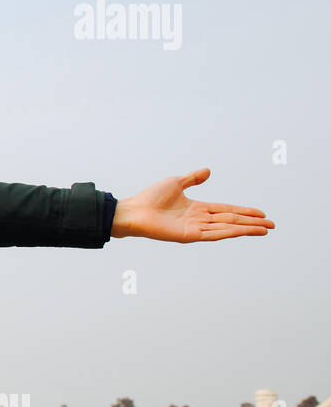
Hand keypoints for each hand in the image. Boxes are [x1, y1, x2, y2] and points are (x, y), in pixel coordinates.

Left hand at [111, 168, 274, 241]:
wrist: (133, 210)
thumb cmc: (150, 198)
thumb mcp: (176, 183)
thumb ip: (193, 179)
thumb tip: (209, 171)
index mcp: (197, 209)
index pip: (227, 210)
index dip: (244, 212)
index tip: (261, 214)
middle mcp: (199, 220)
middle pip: (231, 220)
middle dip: (252, 222)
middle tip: (272, 224)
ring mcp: (195, 229)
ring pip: (227, 228)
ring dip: (247, 228)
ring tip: (265, 229)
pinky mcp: (189, 236)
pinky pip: (214, 233)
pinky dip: (230, 232)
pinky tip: (244, 231)